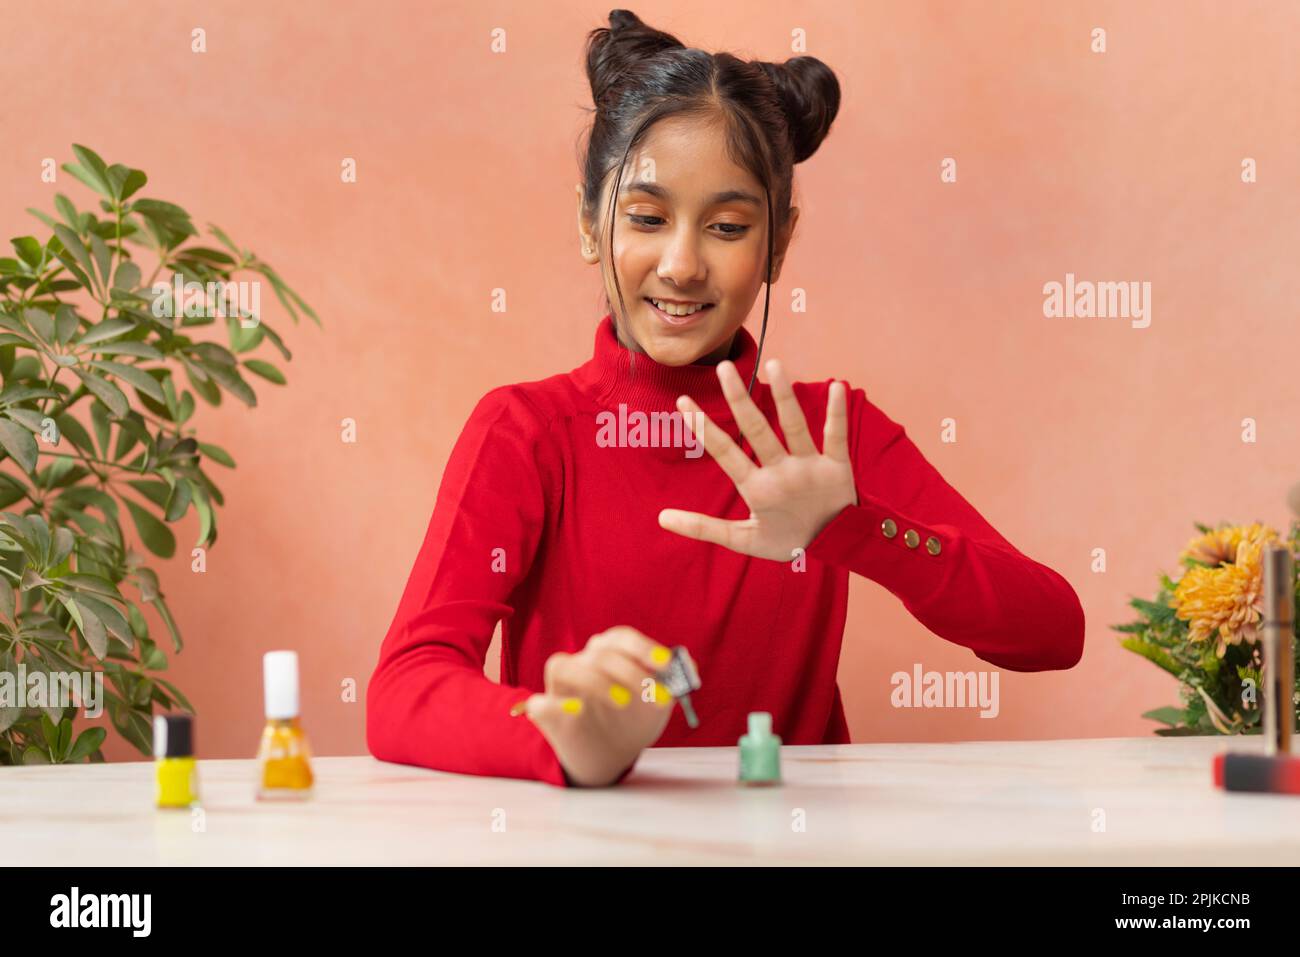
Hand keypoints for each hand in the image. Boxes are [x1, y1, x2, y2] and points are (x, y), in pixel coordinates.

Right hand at [515, 627, 685, 786]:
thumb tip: (688, 665)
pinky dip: (553, 705)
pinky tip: (575, 713)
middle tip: (653, 694)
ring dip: (594, 680)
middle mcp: (582, 662)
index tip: (665, 664)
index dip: (643, 647)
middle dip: (630, 671)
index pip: (620, 638)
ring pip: (562, 664)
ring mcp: (561, 687)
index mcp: (609, 653)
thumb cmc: (634, 720)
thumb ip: (673, 684)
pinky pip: (540, 703)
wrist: (611, 755)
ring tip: (621, 702)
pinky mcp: (547, 714)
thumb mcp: (659, 704)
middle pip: (598, 652)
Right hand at [659, 358, 856, 561]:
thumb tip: (662, 518)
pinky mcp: (837, 466)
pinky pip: (837, 435)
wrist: (834, 551)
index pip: (723, 451)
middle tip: (723, 367)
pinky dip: (837, 412)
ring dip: (785, 395)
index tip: (683, 400)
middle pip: (757, 430)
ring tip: (775, 364)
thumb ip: (703, 527)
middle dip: (739, 398)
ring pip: (796, 426)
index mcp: (756, 490)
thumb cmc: (785, 540)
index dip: (702, 426)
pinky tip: (838, 385)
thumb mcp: (742, 540)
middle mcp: (781, 474)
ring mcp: (810, 468)